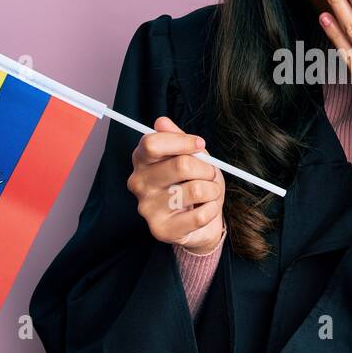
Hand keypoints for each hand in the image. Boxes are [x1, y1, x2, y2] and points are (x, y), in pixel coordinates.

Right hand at [127, 116, 225, 253]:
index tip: (200, 145)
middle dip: (207, 168)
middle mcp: (139, 184)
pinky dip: (213, 209)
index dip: (182, 142)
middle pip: (181, 165)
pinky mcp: (161, 230)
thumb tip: (161, 122)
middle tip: (210, 174)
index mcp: (142, 161)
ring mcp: (147, 208)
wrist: (199, 223)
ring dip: (213, 190)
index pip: (152, 143)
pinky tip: (205, 210)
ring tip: (208, 193)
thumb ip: (177, 138)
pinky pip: (201, 215)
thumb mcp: (190, 156)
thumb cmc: (193, 183)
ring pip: (196, 189)